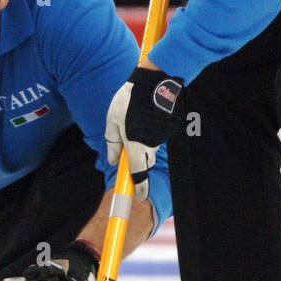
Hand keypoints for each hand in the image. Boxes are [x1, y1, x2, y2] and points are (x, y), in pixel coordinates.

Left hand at [106, 66, 183, 198]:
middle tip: (127, 146)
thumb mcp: (112, 120)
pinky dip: (150, 133)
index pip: (138, 173)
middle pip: (145, 162)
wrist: (154, 82)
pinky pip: (157, 137)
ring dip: (142, 143)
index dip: (140, 188)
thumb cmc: (128, 101)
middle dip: (138, 161)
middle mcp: (151, 144)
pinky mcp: (168, 129)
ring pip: (151, 148)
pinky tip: (144, 117)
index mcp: (136, 145)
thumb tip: (113, 160)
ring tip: (135, 121)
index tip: (139, 197)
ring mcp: (161, 137)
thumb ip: (112, 142)